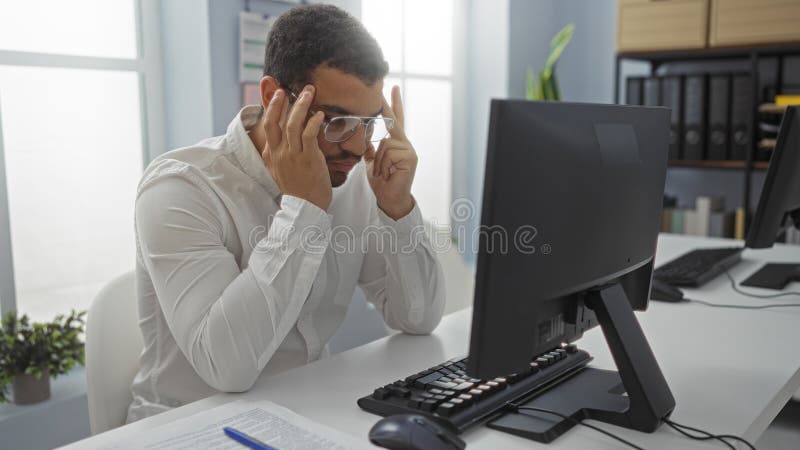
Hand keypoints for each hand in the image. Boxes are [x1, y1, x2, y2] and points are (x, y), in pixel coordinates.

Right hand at [262, 85, 331, 210]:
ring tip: (310, 93)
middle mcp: (281, 153)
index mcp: (274, 154)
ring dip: (301, 106)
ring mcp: (294, 156)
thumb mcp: (282, 171)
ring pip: (293, 125)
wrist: (305, 208)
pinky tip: (319, 114)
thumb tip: (279, 143)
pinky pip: (309, 136)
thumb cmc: (298, 190)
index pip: (269, 125)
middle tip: (295, 88)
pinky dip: (313, 123)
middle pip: (278, 121)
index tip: (279, 94)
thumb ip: (279, 156)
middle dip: (285, 101)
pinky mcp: (308, 160)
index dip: (273, 107)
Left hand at [365, 85, 416, 219]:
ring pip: (385, 143)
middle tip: (392, 85)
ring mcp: (409, 151)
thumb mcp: (372, 162)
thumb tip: (365, 140)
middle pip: (394, 122)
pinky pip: (389, 153)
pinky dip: (383, 165)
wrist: (389, 199)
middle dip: (390, 106)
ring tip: (382, 173)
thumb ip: (371, 149)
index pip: (396, 121)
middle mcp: (405, 144)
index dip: (394, 105)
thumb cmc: (382, 182)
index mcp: (396, 144)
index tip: (394, 89)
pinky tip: (387, 174)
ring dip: (379, 161)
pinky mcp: (410, 158)